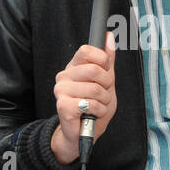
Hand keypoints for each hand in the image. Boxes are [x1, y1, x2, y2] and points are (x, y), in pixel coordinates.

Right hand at [51, 33, 116, 163]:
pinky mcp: (63, 106)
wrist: (84, 133)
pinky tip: (93, 114)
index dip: (102, 60)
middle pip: (94, 70)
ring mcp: (61, 91)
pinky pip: (90, 103)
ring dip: (104, 101)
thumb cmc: (94, 106)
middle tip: (104, 94)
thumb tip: (108, 37)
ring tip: (98, 106)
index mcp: (73, 67)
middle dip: (107, 84)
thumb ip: (107, 60)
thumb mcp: (106, 81)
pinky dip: (99, 111)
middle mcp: (64, 76)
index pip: (86, 50)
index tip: (106, 72)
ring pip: (95, 89)